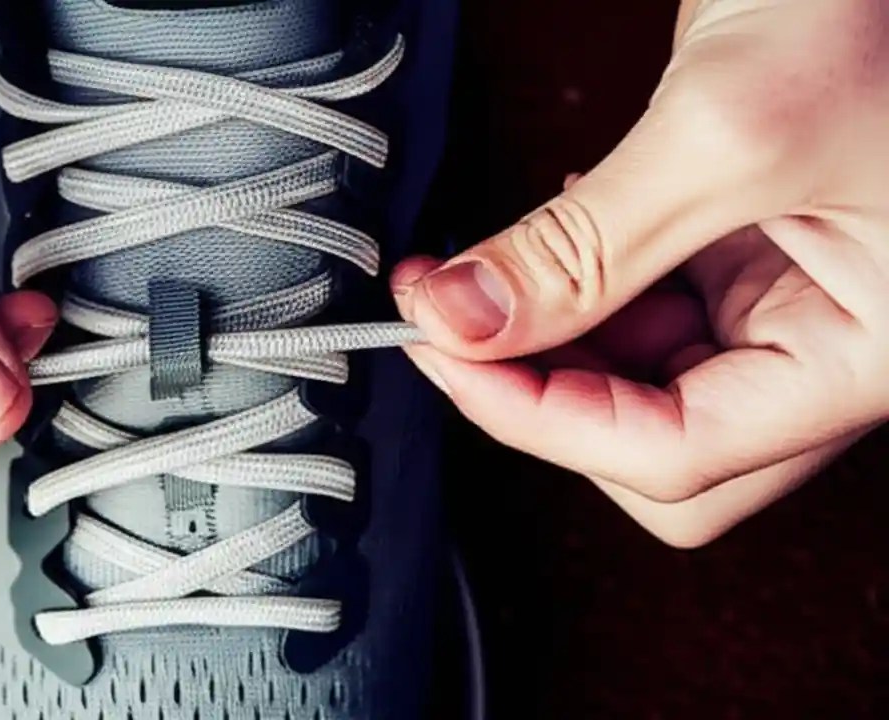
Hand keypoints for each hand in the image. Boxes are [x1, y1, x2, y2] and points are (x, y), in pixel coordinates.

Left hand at [393, 0, 888, 546]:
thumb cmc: (886, 10)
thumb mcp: (726, 133)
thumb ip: (584, 245)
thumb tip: (462, 318)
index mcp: (862, 358)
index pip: (679, 454)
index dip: (542, 419)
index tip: (446, 354)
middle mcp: (823, 345)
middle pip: (653, 441)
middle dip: (540, 392)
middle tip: (452, 325)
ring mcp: (779, 298)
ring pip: (632, 379)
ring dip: (540, 339)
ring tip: (474, 275)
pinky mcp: (737, 248)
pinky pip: (636, 308)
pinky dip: (570, 287)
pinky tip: (543, 238)